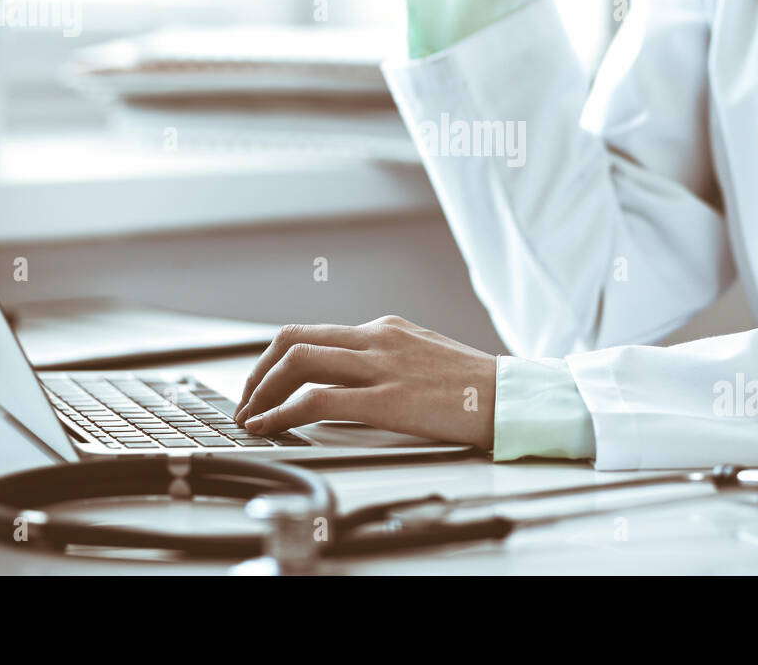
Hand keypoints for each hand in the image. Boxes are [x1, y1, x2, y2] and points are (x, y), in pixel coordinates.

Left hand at [235, 316, 496, 448]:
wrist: (511, 397)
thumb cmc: (474, 385)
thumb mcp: (423, 356)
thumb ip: (386, 358)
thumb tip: (351, 377)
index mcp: (385, 328)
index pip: (313, 333)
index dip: (276, 360)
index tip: (262, 385)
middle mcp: (377, 338)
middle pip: (294, 340)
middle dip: (257, 373)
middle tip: (245, 402)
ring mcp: (381, 365)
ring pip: (298, 362)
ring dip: (261, 391)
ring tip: (250, 418)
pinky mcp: (387, 399)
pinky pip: (317, 399)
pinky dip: (281, 413)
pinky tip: (270, 428)